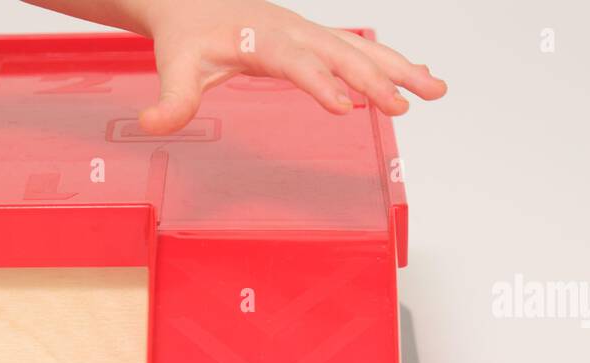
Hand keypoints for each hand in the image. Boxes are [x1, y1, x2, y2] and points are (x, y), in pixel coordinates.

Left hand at [138, 0, 446, 132]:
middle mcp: (293, 32)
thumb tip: (153, 122)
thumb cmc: (186, 36)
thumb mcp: (173, 68)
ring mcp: (308, 34)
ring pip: (361, 49)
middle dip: (376, 79)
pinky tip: (416, 75)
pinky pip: (359, 48)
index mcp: (261, 39)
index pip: (297, 64)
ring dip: (399, 69)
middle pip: (341, 55)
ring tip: (436, 90)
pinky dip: (390, 60)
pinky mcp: (314, 39)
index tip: (347, 107)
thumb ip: (170, 100)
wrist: (190, 3)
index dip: (321, 84)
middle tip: (407, 106)